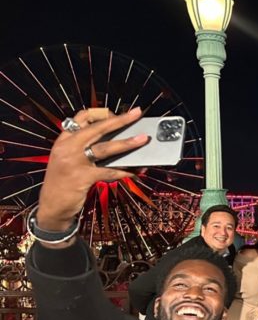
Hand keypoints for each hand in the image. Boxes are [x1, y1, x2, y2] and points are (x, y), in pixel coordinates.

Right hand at [37, 107, 147, 234]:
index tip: (117, 113)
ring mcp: (74, 162)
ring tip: (143, 140)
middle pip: (97, 128)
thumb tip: (113, 141)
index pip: (81, 117)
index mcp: (63, 140)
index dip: (101, 113)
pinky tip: (135, 171)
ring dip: (127, 143)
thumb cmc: (63, 182)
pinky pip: (109, 171)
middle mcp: (67, 147)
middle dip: (120, 120)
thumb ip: (82, 148)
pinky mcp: (82, 177)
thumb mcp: (66, 159)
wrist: (51, 206)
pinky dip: (124, 171)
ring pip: (106, 148)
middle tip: (136, 114)